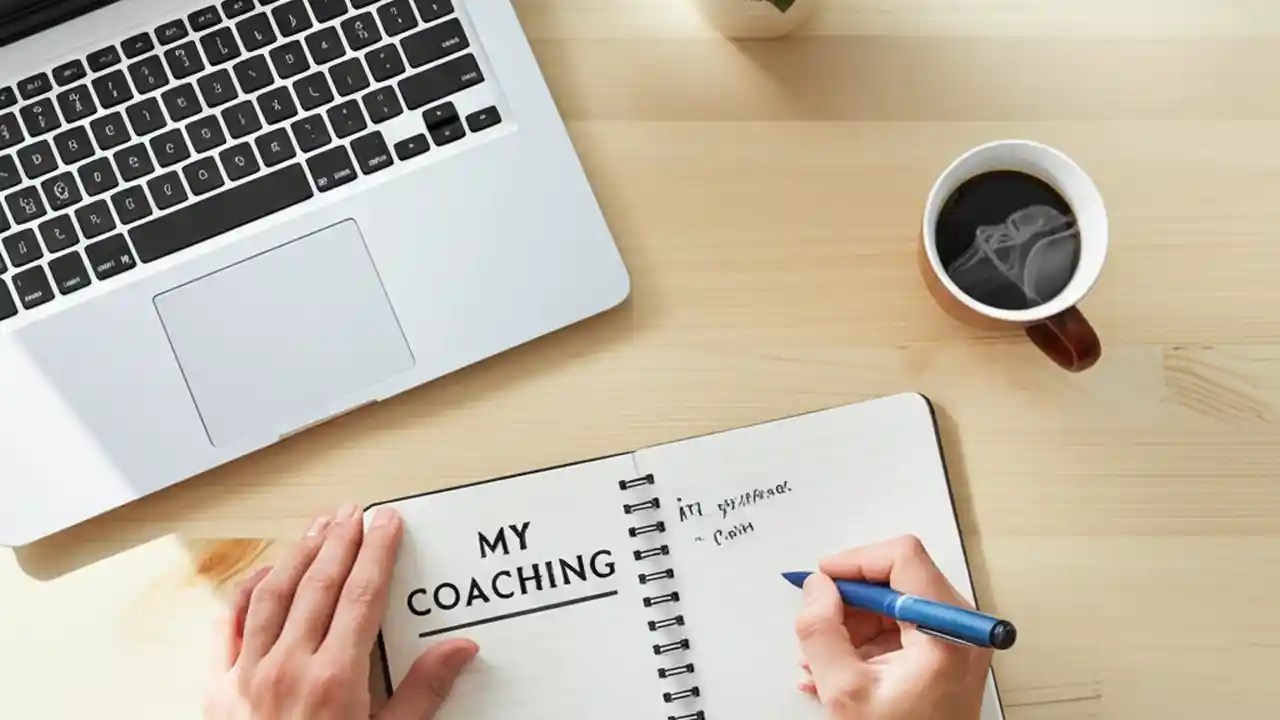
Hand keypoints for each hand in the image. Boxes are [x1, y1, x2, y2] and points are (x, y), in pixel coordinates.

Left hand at [205, 504, 478, 719]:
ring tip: (317, 527)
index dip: (377, 552)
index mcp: (335, 680)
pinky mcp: (216, 690)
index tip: (387, 523)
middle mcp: (288, 668)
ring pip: (273, 595)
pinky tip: (262, 574)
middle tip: (355, 512)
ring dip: (298, 555)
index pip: (362, 595)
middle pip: (320, 585)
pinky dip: (245, 594)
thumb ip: (423, 693)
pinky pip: (227, 627)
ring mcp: (247, 676)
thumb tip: (460, 649)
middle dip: (341, 541)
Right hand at [793, 535, 991, 719]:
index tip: (825, 577)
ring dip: (852, 623)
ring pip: (894, 602)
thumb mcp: (847, 692)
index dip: (855, 561)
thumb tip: (816, 590)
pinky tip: (840, 666)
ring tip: (823, 657)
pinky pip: (900, 626)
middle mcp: (960, 628)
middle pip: (897, 579)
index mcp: (946, 632)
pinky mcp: (946, 652)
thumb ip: (822, 632)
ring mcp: (955, 640)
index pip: (903, 557)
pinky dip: (866, 640)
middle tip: (819, 621)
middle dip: (848, 600)